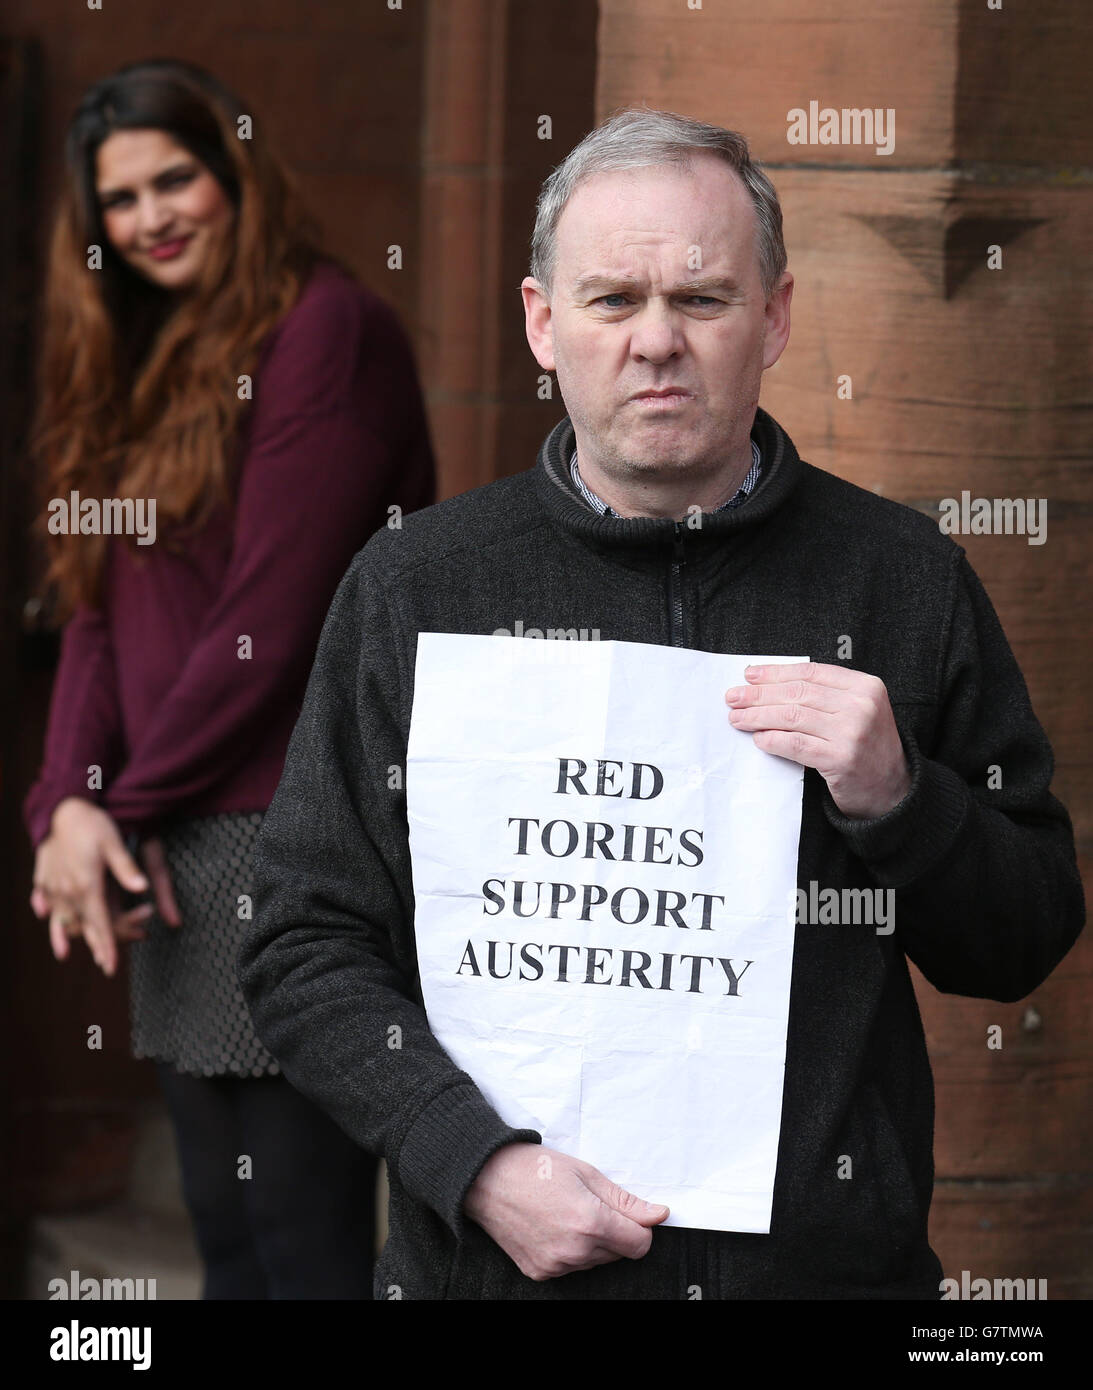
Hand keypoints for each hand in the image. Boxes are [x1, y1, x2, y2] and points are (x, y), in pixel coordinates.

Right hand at [31, 799, 161, 975]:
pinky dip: (46, 911)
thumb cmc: (93, 824)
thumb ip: (127, 868)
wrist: (61, 808)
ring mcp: (52, 885)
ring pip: (60, 918)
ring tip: (65, 951)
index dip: (107, 947)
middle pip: (82, 927)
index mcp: (87, 886)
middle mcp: (66, 891)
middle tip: (105, 963)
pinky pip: (43, 900)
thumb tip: (143, 888)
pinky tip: (43, 916)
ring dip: (66, 934)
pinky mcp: (43, 876)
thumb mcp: (114, 844)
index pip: (100, 925)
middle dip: (94, 946)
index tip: (111, 968)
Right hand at [463, 1142, 668, 1280]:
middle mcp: (575, 1251)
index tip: (627, 1212)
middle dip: (613, 1231)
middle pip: (618, 1253)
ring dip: (591, 1242)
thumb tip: (658, 1214)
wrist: (487, 1179)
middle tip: (587, 1203)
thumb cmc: (535, 1168)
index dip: (639, 1226)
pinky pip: (571, 1267)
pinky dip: (570, 1250)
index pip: (640, 1244)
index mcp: (591, 1223)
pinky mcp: (540, 1273)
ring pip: (595, 1261)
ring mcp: (556, 1265)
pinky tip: (553, 1226)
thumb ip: (625, 1200)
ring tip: (566, 1212)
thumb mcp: (586, 1173)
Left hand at [725, 662, 911, 818]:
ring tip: (737, 718)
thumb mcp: (856, 711)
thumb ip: (825, 695)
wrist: (893, 790)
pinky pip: (796, 744)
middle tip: (733, 697)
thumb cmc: (866, 747)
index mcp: (865, 686)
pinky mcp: (841, 759)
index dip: (776, 672)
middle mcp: (861, 705)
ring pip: (792, 716)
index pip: (810, 673)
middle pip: (797, 693)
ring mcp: (853, 732)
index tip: (749, 675)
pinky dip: (772, 740)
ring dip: (758, 717)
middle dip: (759, 694)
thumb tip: (769, 684)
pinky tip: (758, 739)